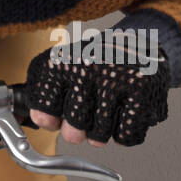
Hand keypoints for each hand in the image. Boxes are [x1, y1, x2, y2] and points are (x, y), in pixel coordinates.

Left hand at [20, 37, 170, 146]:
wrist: (139, 43)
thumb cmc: (97, 62)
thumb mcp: (62, 68)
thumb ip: (45, 94)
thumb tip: (41, 121)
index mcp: (61, 61)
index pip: (43, 107)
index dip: (49, 120)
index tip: (54, 120)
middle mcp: (86, 68)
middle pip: (72, 129)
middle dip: (77, 132)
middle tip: (84, 117)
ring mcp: (114, 79)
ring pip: (99, 136)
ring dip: (102, 132)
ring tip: (105, 110)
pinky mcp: (140, 91)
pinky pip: (125, 136)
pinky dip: (125, 132)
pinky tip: (123, 111)